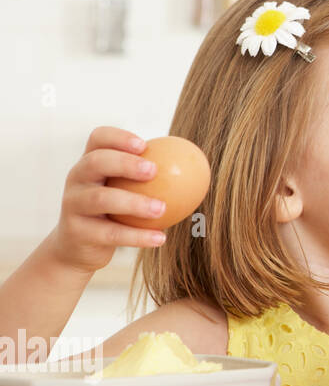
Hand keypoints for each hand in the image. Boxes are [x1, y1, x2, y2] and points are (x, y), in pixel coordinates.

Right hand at [48, 126, 168, 274]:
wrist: (78, 248)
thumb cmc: (112, 212)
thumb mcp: (123, 190)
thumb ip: (150, 178)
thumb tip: (200, 168)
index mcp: (90, 163)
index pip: (98, 138)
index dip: (118, 137)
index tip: (144, 145)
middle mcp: (77, 179)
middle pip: (95, 162)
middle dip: (125, 163)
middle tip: (154, 171)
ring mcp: (73, 205)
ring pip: (101, 199)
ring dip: (135, 203)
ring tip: (162, 209)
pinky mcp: (77, 232)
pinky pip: (111, 233)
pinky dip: (138, 236)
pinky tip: (161, 238)